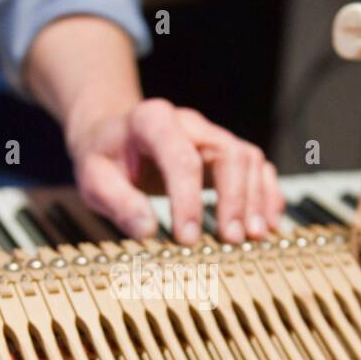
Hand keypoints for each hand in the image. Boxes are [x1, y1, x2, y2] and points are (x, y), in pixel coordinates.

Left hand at [68, 98, 283, 244]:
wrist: (111, 136)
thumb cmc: (104, 157)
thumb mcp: (93, 178)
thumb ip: (118, 202)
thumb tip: (147, 231)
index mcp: (152, 121)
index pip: (180, 158)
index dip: (188, 200)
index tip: (187, 238)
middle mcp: (189, 124)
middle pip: (227, 152)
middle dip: (234, 198)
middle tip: (231, 238)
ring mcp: (210, 136)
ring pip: (247, 158)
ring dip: (254, 198)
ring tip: (252, 236)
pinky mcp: (223, 152)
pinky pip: (255, 166)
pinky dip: (265, 194)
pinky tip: (267, 222)